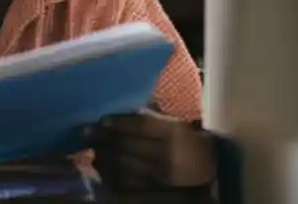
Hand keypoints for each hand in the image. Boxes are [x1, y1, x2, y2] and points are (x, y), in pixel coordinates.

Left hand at [89, 110, 215, 190]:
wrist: (213, 172)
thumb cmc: (192, 142)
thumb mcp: (178, 125)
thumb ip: (154, 118)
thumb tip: (124, 109)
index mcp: (173, 133)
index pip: (140, 125)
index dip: (118, 123)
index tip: (101, 120)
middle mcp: (165, 154)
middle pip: (127, 145)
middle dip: (103, 139)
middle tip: (84, 133)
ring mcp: (159, 175)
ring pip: (123, 165)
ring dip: (103, 156)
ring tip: (93, 148)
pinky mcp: (155, 189)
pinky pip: (127, 182)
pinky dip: (111, 174)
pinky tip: (103, 167)